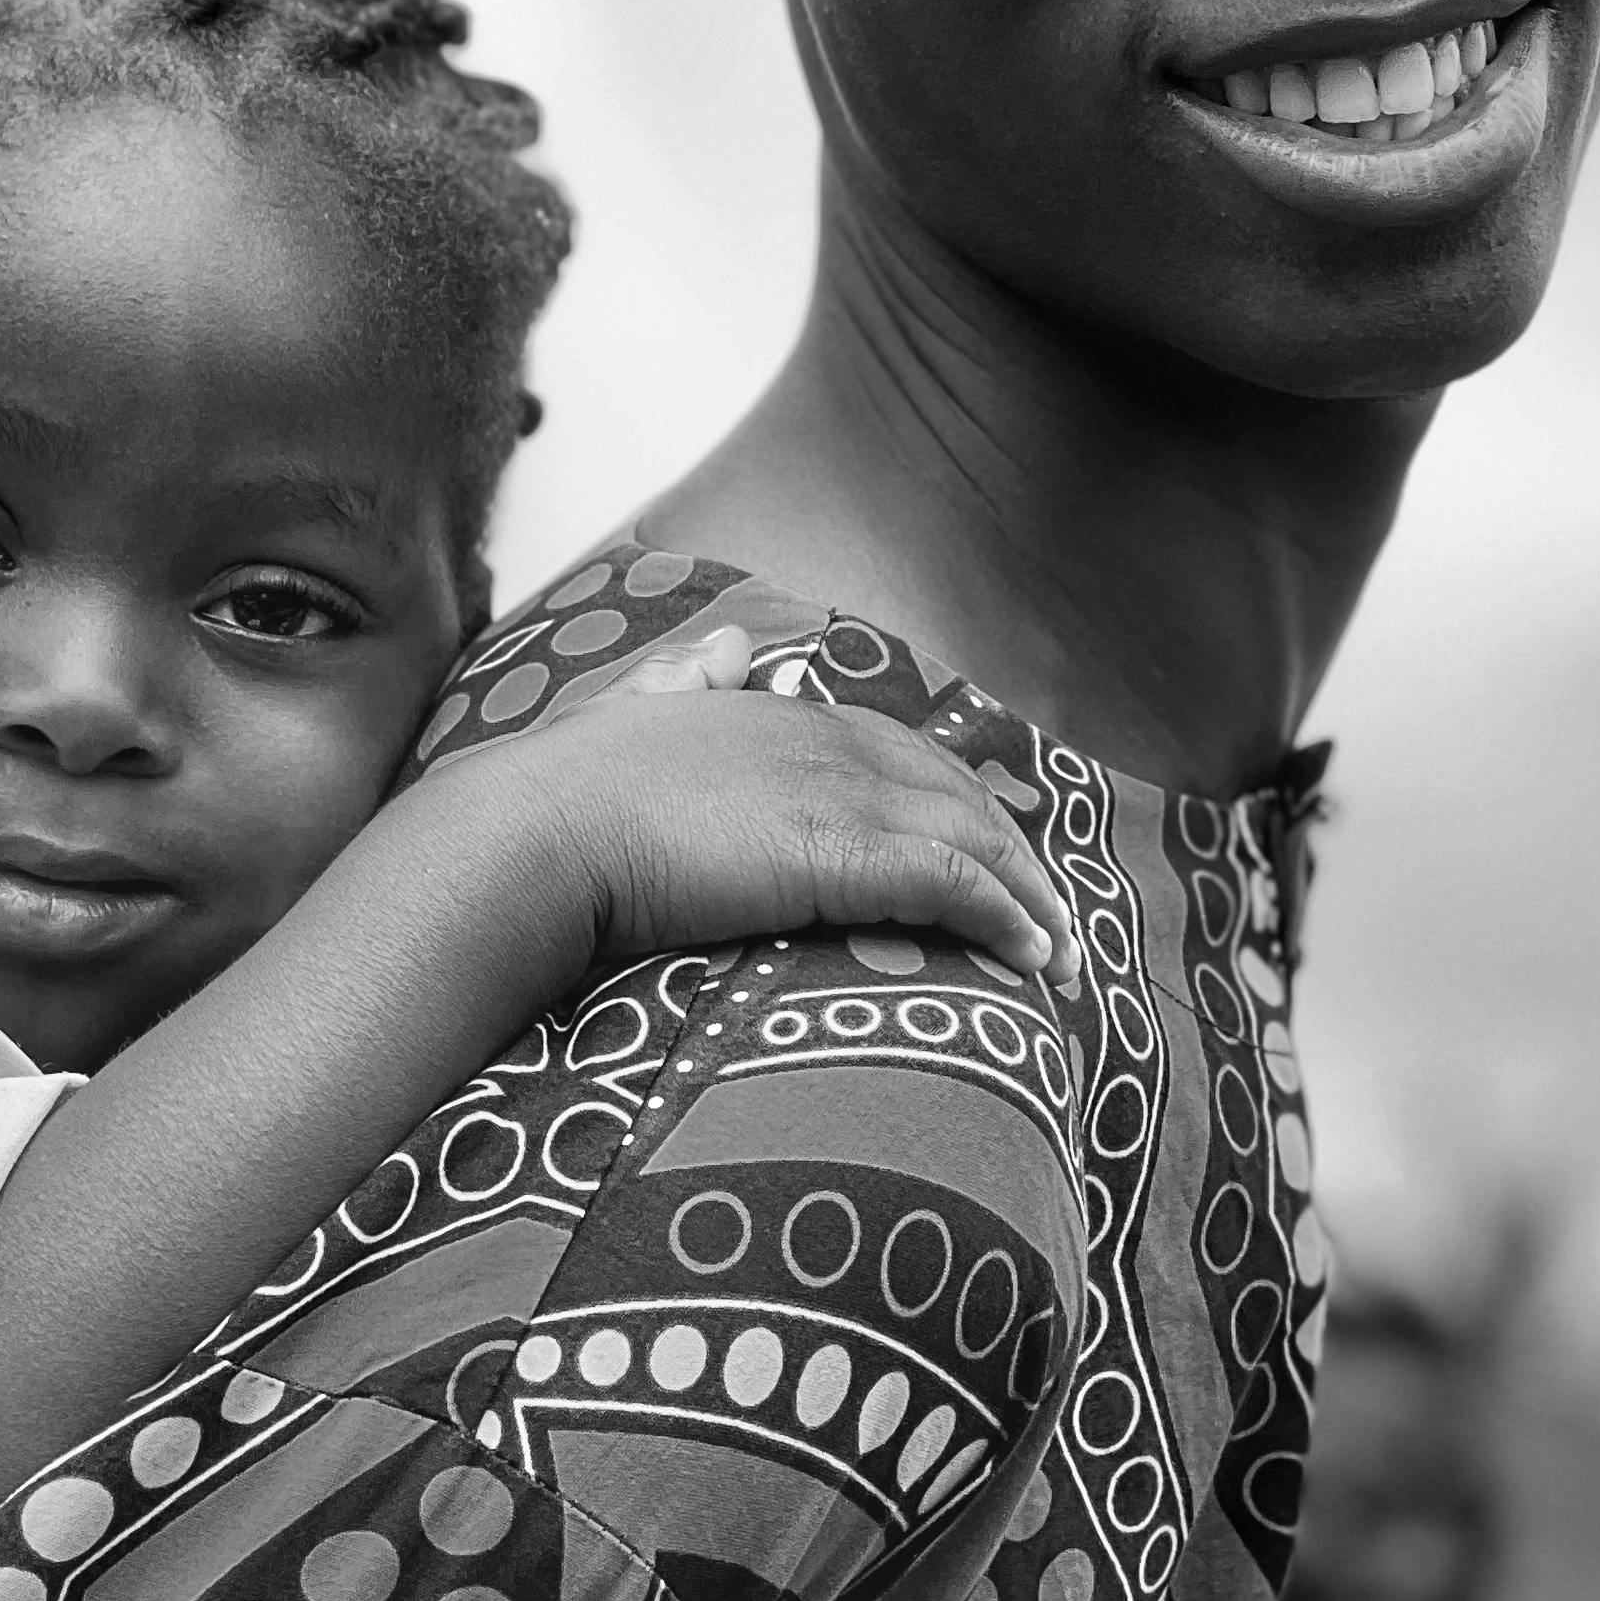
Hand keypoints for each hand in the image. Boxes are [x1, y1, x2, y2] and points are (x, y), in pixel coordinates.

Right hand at [410, 627, 1080, 986]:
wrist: (540, 832)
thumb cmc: (570, 794)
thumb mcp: (638, 715)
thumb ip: (686, 682)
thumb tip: (719, 645)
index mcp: (782, 715)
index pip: (905, 753)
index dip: (959, 803)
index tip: (991, 852)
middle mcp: (826, 741)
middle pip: (960, 793)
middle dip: (1014, 854)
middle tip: (1048, 914)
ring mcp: (838, 794)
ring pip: (975, 839)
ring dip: (1030, 898)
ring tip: (1059, 955)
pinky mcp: (840, 854)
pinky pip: (957, 883)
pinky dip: (1008, 916)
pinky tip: (1033, 955)